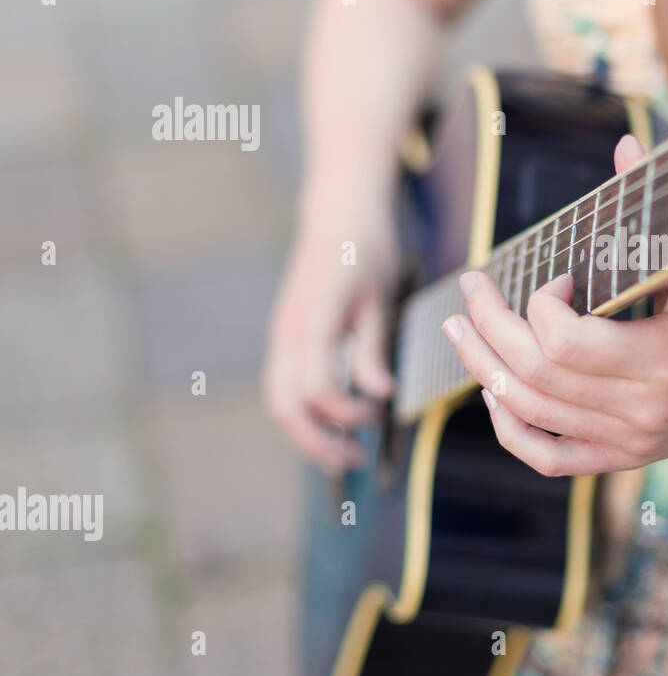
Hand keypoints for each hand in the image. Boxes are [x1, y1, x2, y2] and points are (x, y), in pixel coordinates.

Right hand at [262, 200, 399, 472]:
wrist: (338, 213)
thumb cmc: (367, 251)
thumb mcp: (380, 298)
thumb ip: (373, 349)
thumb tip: (379, 393)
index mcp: (313, 321)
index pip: (317, 388)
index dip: (347, 413)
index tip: (379, 414)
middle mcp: (287, 333)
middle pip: (286, 406)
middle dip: (318, 440)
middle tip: (355, 461)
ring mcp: (281, 336)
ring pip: (278, 401)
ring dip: (307, 434)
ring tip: (343, 455)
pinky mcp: (285, 337)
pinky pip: (284, 386)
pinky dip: (304, 413)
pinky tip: (332, 425)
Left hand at [441, 135, 667, 475]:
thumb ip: (657, 210)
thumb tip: (624, 143)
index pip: (567, 342)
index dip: (542, 302)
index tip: (558, 278)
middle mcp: (646, 408)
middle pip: (536, 375)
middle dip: (490, 325)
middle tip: (471, 288)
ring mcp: (632, 440)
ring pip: (532, 413)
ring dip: (484, 368)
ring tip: (460, 331)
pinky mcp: (623, 457)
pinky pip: (548, 457)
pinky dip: (510, 428)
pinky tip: (492, 392)